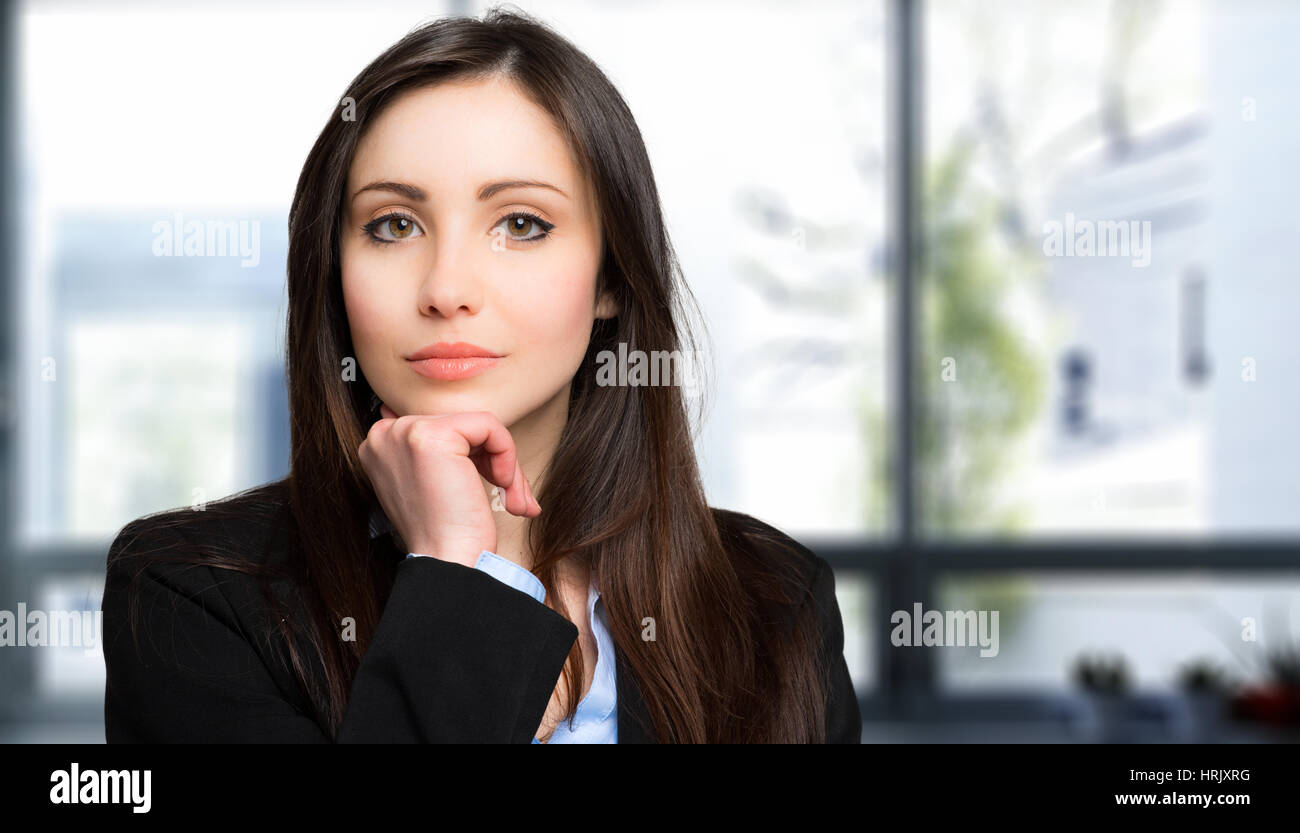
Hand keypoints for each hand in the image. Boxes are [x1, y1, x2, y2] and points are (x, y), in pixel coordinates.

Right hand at [358, 403, 540, 566]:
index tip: (482, 487)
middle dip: (492, 458)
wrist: (446, 561)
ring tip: (510, 496)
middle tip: (509, 495)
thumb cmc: (444, 531)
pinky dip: (507, 454)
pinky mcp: (432, 435)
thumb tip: (466, 430)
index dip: (471, 455)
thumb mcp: (428, 482)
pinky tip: (502, 485)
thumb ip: (437, 451)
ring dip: (504, 461)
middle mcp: (384, 433)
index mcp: (380, 444)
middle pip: (460, 424)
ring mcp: (404, 431)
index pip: (442, 426)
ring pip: (478, 424)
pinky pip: (489, 425)